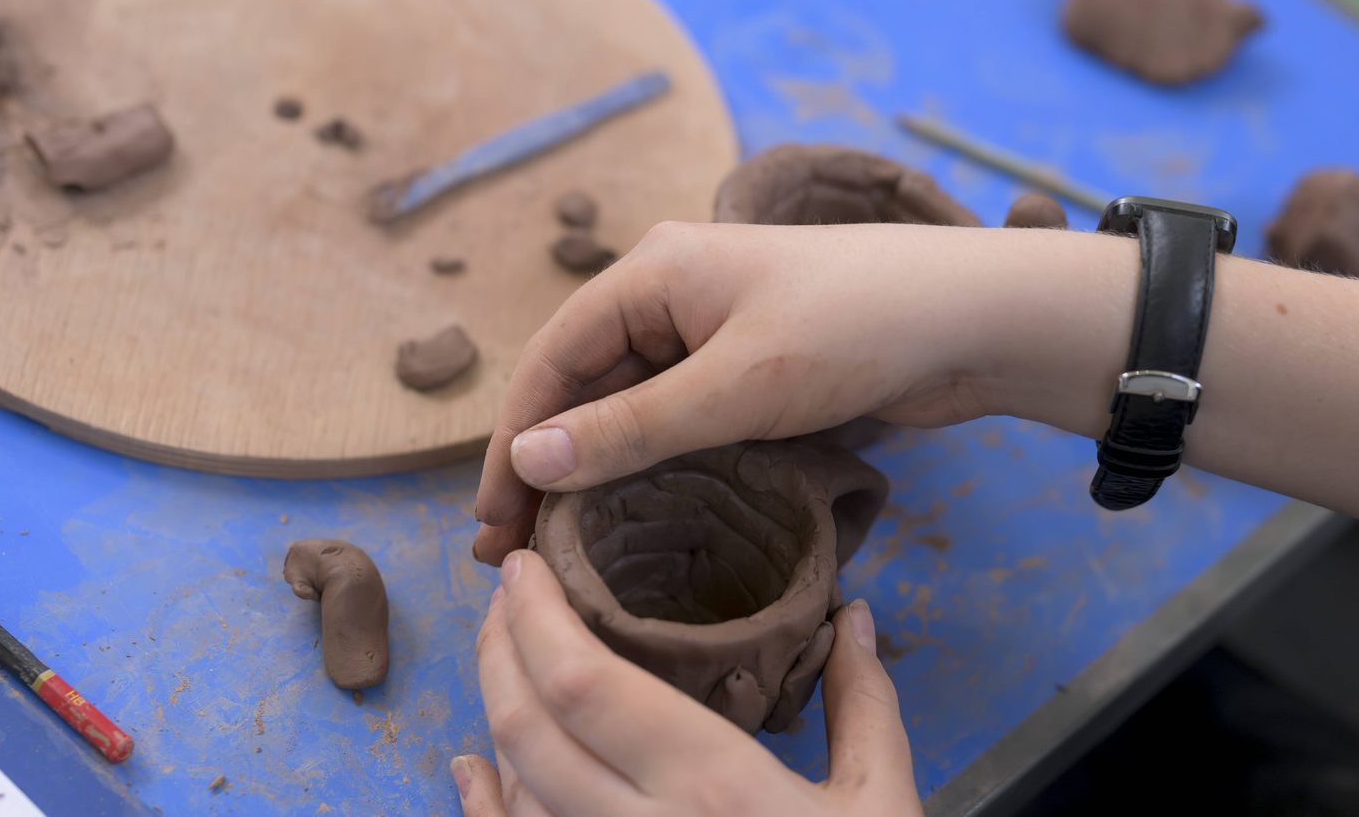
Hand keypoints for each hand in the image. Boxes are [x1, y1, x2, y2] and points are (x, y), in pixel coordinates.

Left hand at [454, 549, 920, 816]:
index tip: (524, 565)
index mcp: (715, 789)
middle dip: (497, 650)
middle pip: (527, 730)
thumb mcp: (884, 805)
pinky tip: (474, 771)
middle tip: (503, 596)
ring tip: (504, 657)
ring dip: (494, 716)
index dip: (533, 618)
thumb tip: (855, 615)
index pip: (584, 687)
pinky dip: (482, 806)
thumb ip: (864, 706)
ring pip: (513, 794)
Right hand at [472, 221, 1129, 564]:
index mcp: (654, 272)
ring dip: (597, 474)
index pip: (552, 359)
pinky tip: (635, 523)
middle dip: (547, 466)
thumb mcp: (737, 383)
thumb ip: (634, 426)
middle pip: (584, 386)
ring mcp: (717, 335)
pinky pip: (682, 422)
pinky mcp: (757, 373)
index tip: (490, 524)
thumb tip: (530, 459)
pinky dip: (651, 468)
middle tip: (515, 558)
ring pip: (632, 408)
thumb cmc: (857, 326)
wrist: (978, 318)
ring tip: (565, 553)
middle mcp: (674, 297)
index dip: (513, 441)